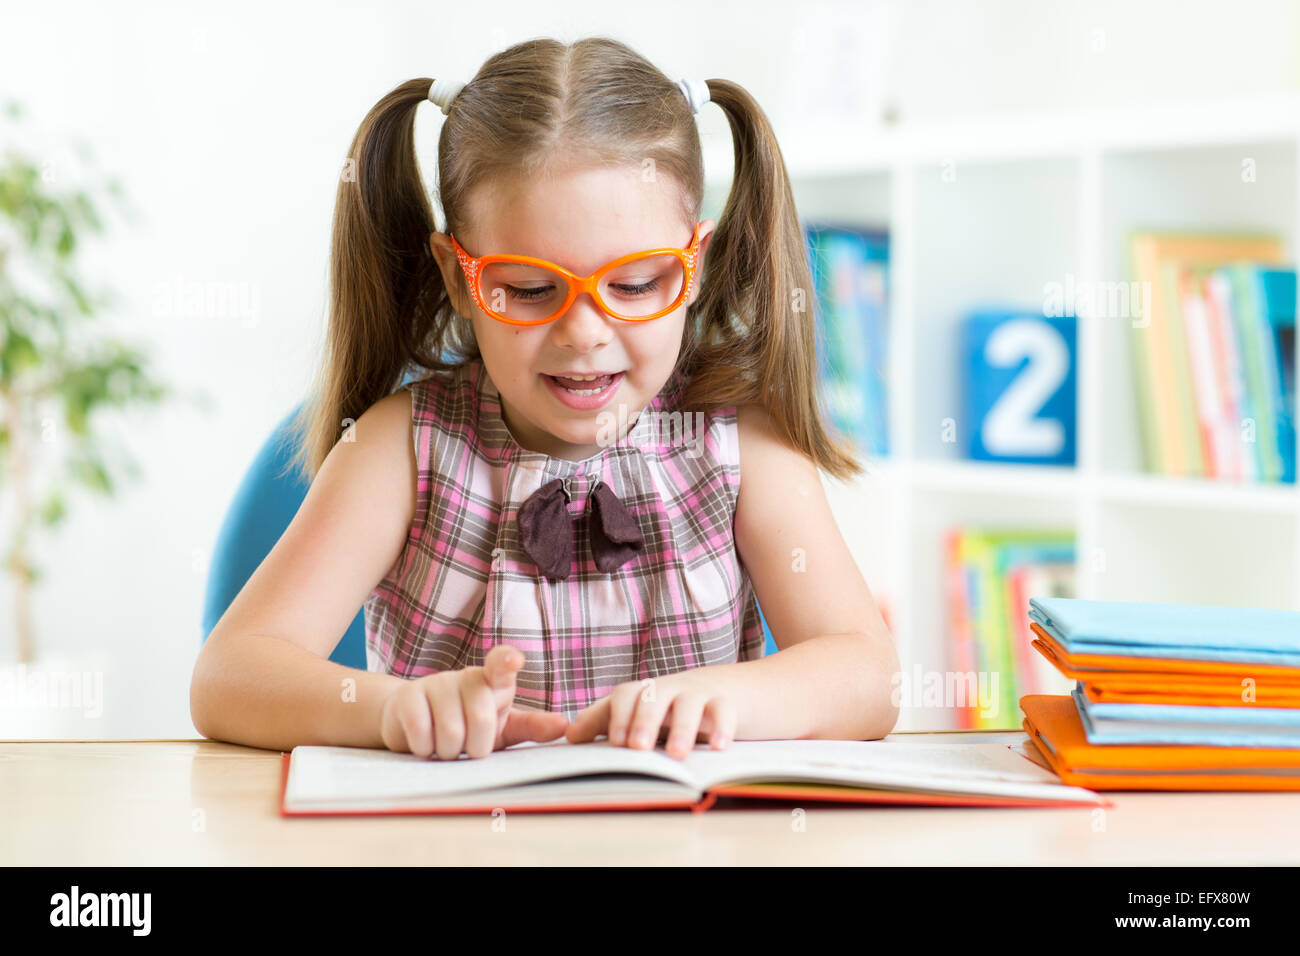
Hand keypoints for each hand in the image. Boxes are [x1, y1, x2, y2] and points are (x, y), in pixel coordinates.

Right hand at [378, 645, 569, 758]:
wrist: (413, 722)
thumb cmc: (467, 725)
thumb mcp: (502, 727)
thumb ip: (532, 727)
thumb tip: (565, 726)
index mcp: (494, 681)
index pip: (501, 662)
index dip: (506, 661)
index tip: (513, 662)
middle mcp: (466, 676)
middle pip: (481, 720)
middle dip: (476, 747)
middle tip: (468, 748)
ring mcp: (435, 683)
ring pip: (451, 734)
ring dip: (450, 753)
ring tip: (446, 746)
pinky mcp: (407, 698)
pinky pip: (421, 734)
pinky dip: (426, 750)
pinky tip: (425, 744)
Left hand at [565, 670, 736, 759]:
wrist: (720, 689)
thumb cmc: (667, 707)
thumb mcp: (636, 711)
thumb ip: (603, 721)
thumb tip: (568, 737)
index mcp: (644, 693)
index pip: (626, 695)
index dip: (618, 716)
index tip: (616, 742)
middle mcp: (668, 689)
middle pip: (654, 697)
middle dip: (644, 721)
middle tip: (638, 747)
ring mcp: (698, 694)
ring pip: (689, 704)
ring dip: (682, 729)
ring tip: (677, 755)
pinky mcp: (725, 704)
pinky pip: (724, 711)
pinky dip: (722, 728)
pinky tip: (718, 748)